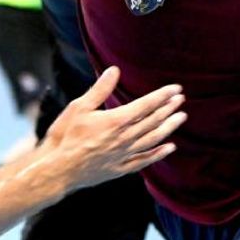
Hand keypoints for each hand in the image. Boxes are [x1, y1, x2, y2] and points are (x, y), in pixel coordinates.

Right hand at [42, 67, 184, 190]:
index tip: (176, 89)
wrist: (58, 169)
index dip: (162, 96)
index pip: (146, 105)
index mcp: (116, 121)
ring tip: (181, 118)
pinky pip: (145, 160)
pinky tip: (170, 148)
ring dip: (169, 127)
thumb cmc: (66, 136)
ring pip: (153, 139)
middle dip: (168, 109)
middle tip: (181, 100)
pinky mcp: (120, 168)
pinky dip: (158, 153)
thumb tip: (114, 70)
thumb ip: (100, 90)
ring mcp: (124, 155)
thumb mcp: (79, 107)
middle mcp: (125, 138)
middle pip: (153, 121)